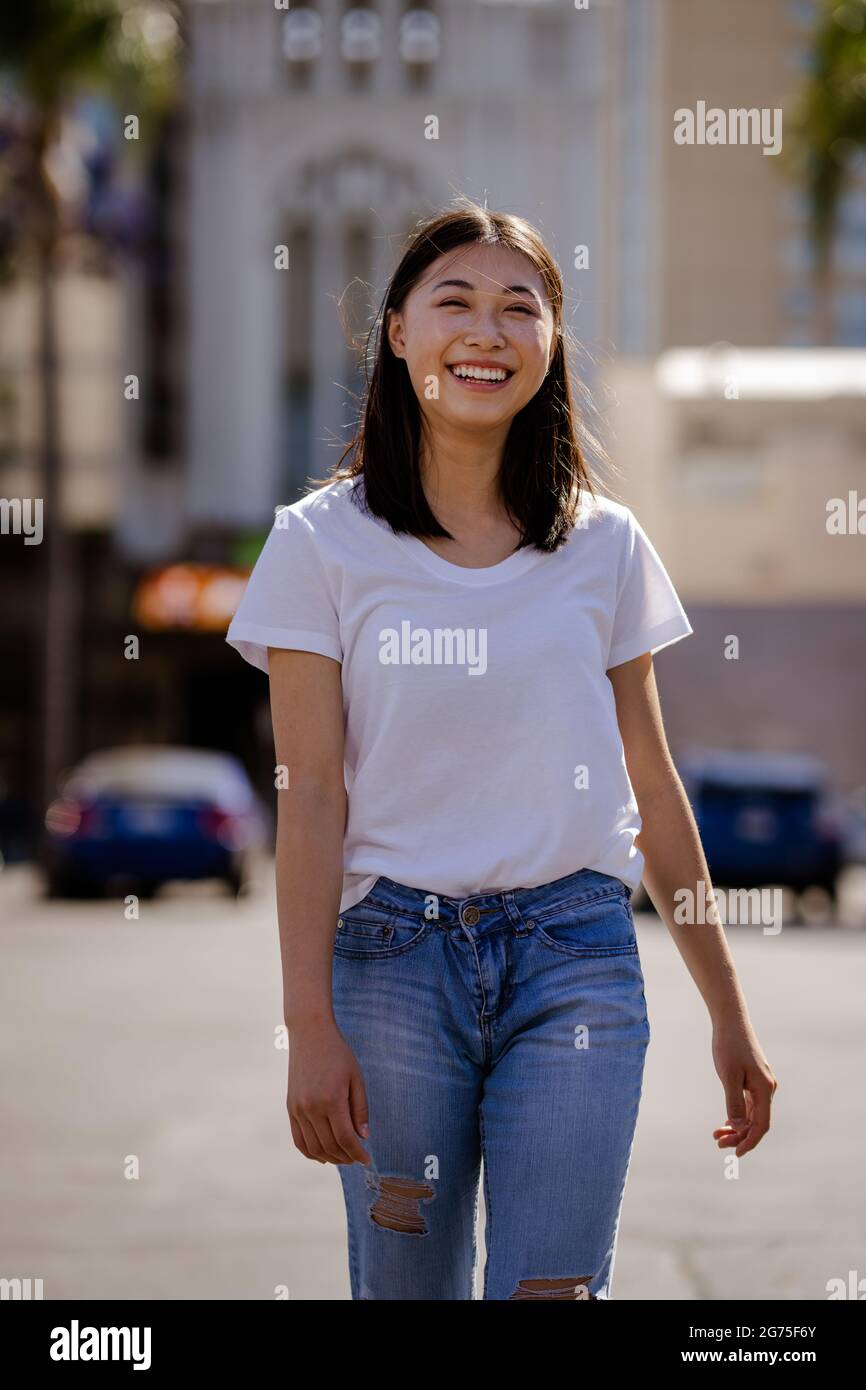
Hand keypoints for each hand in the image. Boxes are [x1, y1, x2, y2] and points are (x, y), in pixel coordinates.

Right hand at [286, 1019, 370, 1165]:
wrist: (310, 1034)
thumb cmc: (338, 1054)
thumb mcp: (356, 1078)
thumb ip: (360, 1109)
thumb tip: (363, 1137)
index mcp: (332, 1099)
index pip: (346, 1138)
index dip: (358, 1154)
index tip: (367, 1160)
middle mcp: (312, 1107)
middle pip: (330, 1146)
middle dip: (346, 1157)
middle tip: (357, 1158)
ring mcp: (298, 1109)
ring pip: (313, 1147)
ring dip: (330, 1158)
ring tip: (343, 1157)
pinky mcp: (290, 1108)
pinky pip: (298, 1139)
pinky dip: (310, 1152)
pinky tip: (323, 1155)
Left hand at [711, 1018, 777, 1156]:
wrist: (731, 1022)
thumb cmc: (729, 1047)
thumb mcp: (729, 1076)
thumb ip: (734, 1102)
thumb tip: (739, 1127)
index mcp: (765, 1089)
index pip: (761, 1124)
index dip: (750, 1141)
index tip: (736, 1154)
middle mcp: (767, 1088)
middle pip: (756, 1121)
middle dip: (739, 1136)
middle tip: (718, 1143)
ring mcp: (761, 1084)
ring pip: (752, 1114)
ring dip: (737, 1126)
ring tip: (717, 1135)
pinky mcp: (753, 1079)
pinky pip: (749, 1104)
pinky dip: (738, 1114)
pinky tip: (726, 1122)